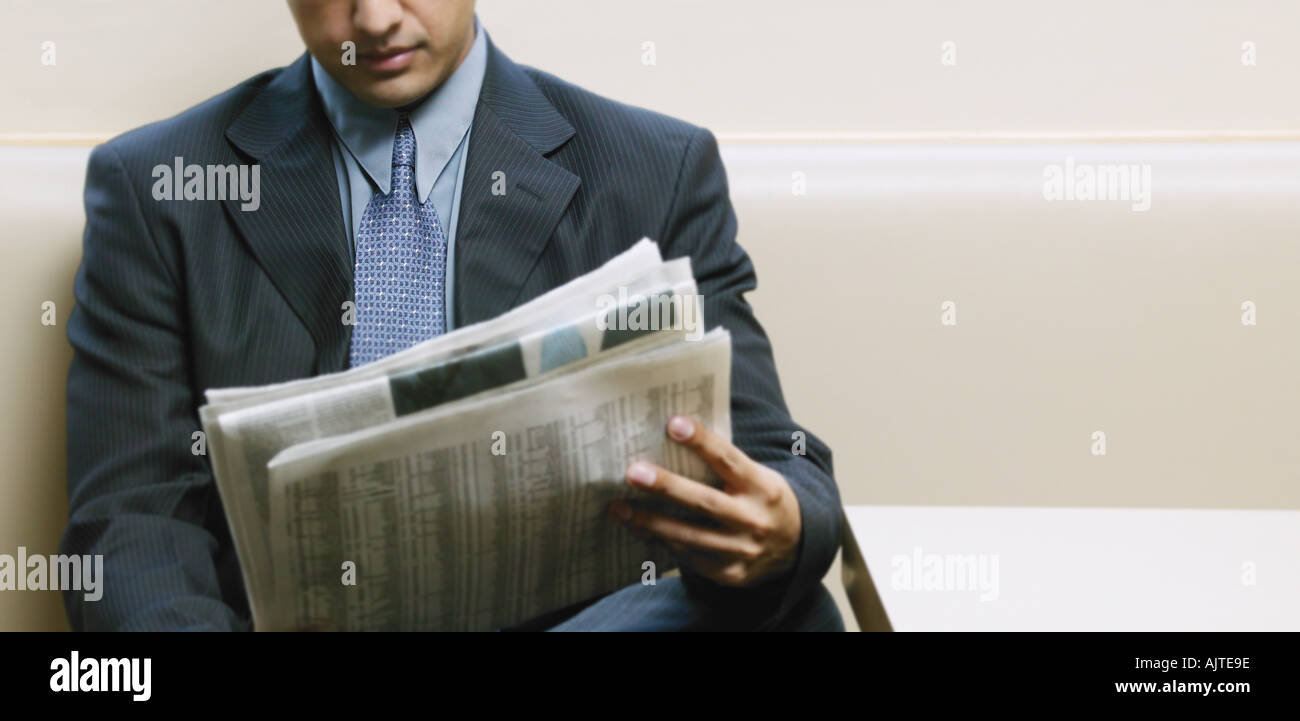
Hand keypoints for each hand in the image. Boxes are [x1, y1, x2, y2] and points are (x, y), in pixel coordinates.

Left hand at [609, 415, 800, 586]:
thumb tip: (672, 442)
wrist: (798, 548)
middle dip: (665, 487)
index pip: (729, 460)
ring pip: (689, 536)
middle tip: (632, 473)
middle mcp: (754, 520)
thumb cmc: (763, 500)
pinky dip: (662, 542)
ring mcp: (742, 551)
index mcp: (763, 487)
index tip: (673, 424)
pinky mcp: (730, 574)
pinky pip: (689, 558)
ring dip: (650, 522)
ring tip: (620, 508)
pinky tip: (640, 530)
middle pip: (704, 502)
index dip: (701, 441)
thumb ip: (724, 465)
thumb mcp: (757, 477)